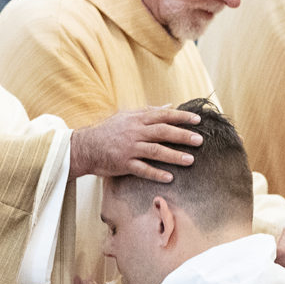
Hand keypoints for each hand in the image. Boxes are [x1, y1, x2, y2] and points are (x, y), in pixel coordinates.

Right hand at [71, 105, 202, 181]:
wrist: (84, 146)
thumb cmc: (108, 130)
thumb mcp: (127, 116)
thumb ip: (149, 111)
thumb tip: (169, 106)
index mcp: (137, 119)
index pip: (163, 115)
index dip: (181, 117)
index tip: (197, 120)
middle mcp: (135, 132)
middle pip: (162, 132)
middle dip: (182, 136)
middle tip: (200, 140)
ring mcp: (129, 148)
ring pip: (155, 151)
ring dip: (174, 156)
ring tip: (190, 160)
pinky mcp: (123, 163)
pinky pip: (142, 169)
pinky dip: (156, 173)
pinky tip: (169, 177)